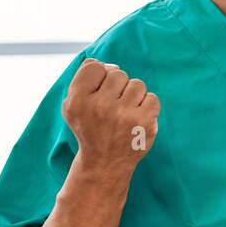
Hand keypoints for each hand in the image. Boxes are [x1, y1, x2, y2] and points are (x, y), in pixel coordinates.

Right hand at [62, 58, 159, 175]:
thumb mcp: (73, 105)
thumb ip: (84, 79)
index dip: (99, 76)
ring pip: (137, 84)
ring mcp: (123, 115)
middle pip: (117, 73)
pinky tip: (137, 118)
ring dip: (133, 96)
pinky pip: (152, 97)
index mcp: (78, 100)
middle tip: (113, 106)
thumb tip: (107, 63)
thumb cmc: (90, 128)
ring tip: (125, 112)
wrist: (104, 163)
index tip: (99, 92)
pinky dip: (147, 106)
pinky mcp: (144, 123)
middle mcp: (100, 106)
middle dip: (117, 86)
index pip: (94, 66)